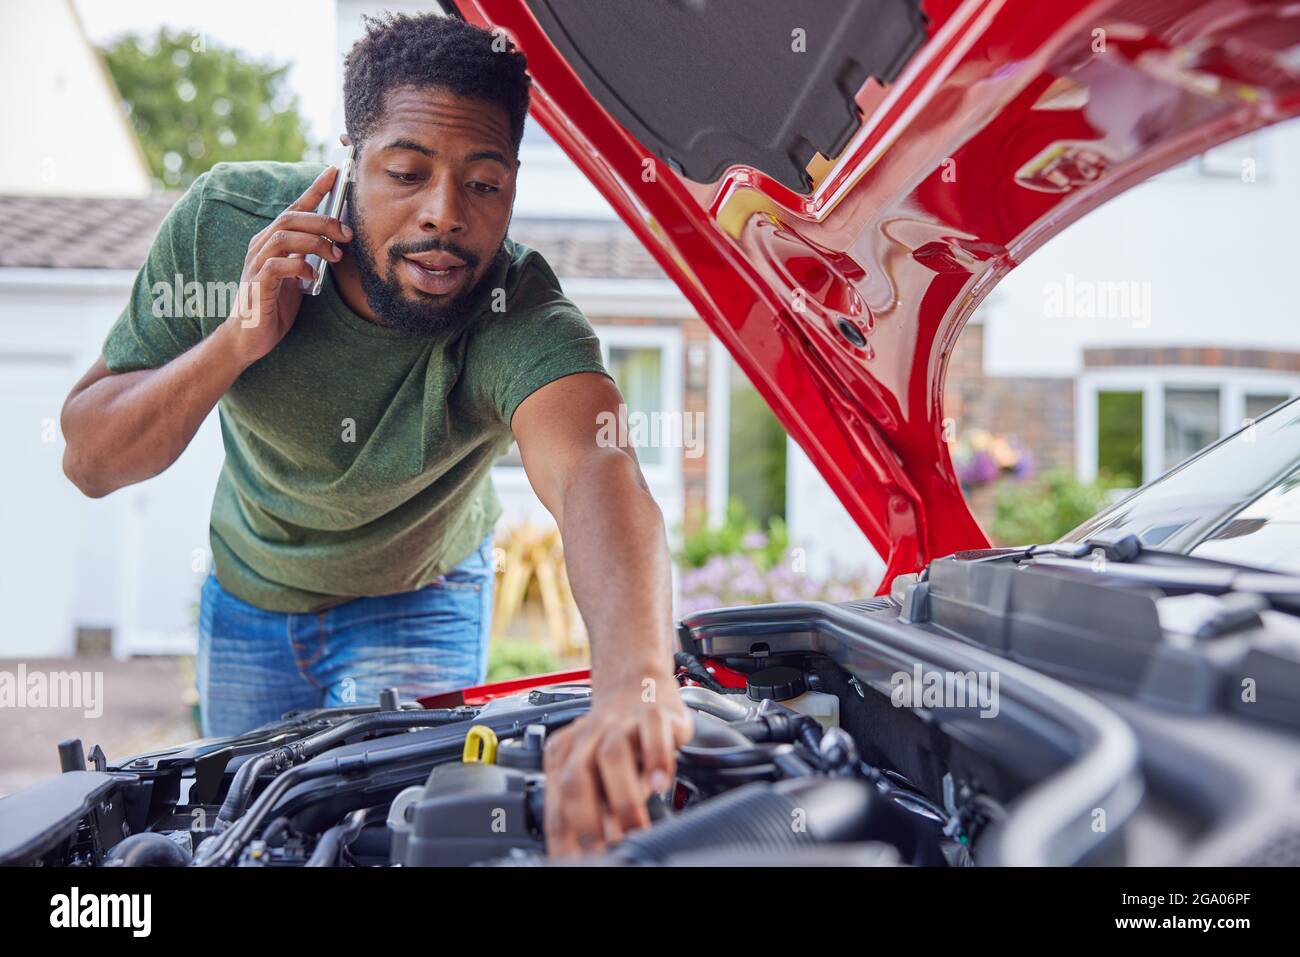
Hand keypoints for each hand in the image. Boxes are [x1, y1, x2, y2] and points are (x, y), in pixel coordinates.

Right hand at [222, 165, 351, 368]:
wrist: (248, 337)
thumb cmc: (274, 305)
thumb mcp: (297, 275)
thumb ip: (307, 256)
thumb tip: (332, 241)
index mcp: (271, 241)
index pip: (294, 208)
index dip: (314, 190)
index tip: (334, 173)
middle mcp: (260, 247)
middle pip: (291, 218)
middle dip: (324, 221)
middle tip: (347, 233)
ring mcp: (256, 264)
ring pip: (285, 237)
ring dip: (315, 242)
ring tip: (335, 255)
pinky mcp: (257, 285)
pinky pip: (277, 266)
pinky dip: (299, 267)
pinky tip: (312, 276)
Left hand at [543, 671, 691, 856]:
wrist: (635, 681)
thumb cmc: (615, 734)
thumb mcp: (595, 767)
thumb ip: (592, 802)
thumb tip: (594, 846)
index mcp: (566, 753)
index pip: (557, 800)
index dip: (564, 834)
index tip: (574, 859)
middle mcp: (589, 737)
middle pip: (577, 778)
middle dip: (589, 822)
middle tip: (606, 850)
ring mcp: (621, 722)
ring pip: (612, 755)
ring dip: (624, 799)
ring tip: (636, 827)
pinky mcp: (654, 712)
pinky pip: (653, 733)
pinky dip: (656, 760)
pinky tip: (661, 784)